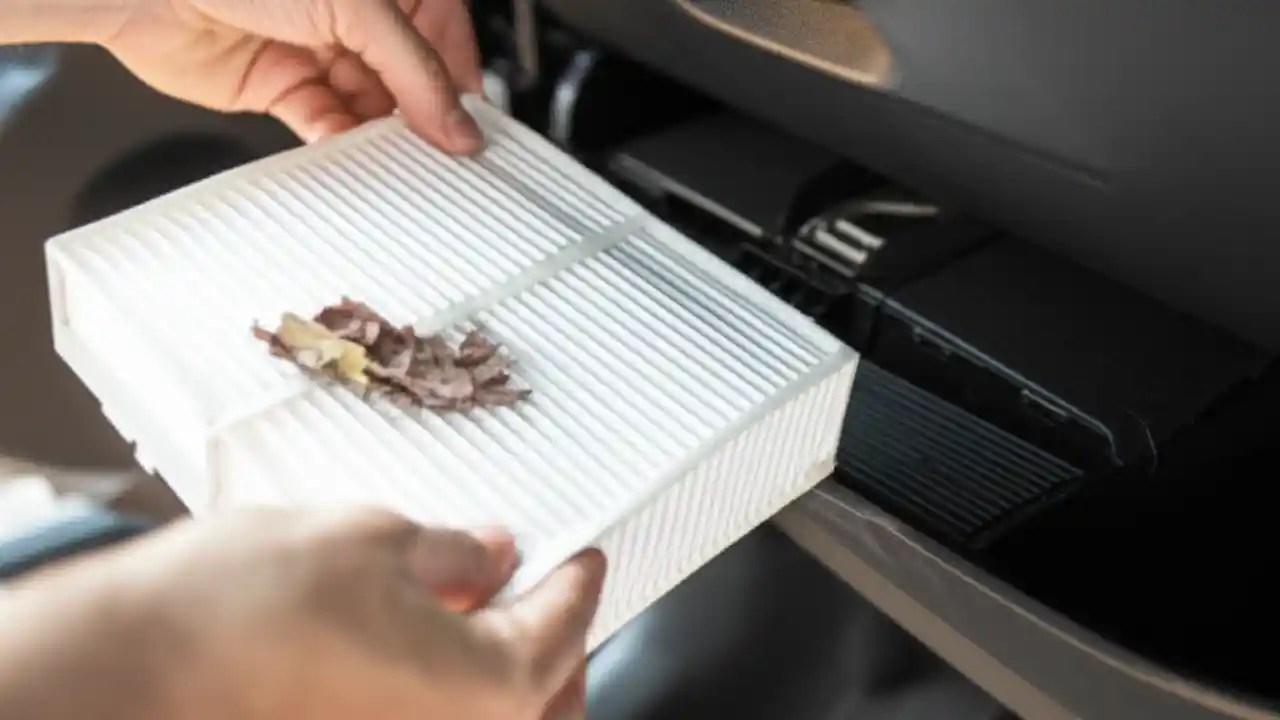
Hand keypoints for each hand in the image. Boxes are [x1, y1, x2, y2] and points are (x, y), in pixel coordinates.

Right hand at [0, 508, 605, 719]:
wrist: (130, 671)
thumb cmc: (242, 607)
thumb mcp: (374, 539)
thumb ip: (453, 553)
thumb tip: (488, 553)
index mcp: (490, 690)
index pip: (565, 627)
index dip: (578, 579)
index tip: (582, 555)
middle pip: (549, 697)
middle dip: (561, 641)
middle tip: (549, 589)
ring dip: (515, 680)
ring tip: (496, 622)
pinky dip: (455, 698)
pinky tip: (434, 657)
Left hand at [100, 0, 486, 151]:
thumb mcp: (358, 8)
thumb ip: (416, 71)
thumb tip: (458, 124)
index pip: (444, 38)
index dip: (460, 84)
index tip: (472, 130)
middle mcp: (354, 17)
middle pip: (409, 80)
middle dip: (421, 118)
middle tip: (440, 156)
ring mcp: (319, 52)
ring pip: (370, 108)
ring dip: (382, 138)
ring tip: (397, 161)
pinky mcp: (282, 87)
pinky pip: (326, 125)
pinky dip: (339, 144)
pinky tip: (349, 154)